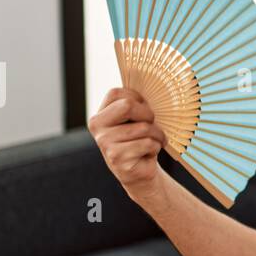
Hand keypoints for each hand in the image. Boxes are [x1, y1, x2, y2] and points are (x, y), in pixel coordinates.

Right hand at [88, 88, 170, 205]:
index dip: (137, 98)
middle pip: (128, 106)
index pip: (117, 93)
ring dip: (157, 135)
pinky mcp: (118, 158)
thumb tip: (155, 81)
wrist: (139, 173)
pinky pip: (148, 144)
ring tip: (154, 142)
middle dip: (148, 115)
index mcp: (100, 115)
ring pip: (143, 127)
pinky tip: (149, 154)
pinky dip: (156, 148)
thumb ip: (136, 105)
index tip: (145, 109)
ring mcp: (105, 143)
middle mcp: (97, 127)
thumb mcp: (135, 121)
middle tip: (153, 125)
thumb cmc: (140, 142)